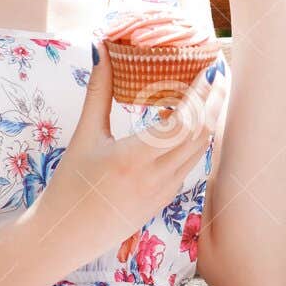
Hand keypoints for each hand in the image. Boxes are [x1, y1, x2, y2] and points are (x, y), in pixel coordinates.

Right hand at [27, 42, 227, 254]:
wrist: (65, 237)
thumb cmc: (68, 185)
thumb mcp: (83, 135)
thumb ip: (97, 91)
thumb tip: (100, 48)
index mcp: (132, 158)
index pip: (181, 122)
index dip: (201, 93)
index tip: (211, 68)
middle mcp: (155, 177)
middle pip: (200, 133)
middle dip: (215, 100)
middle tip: (219, 72)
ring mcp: (164, 192)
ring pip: (199, 150)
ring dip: (208, 119)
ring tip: (210, 91)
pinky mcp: (164, 201)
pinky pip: (189, 164)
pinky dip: (195, 140)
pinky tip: (189, 123)